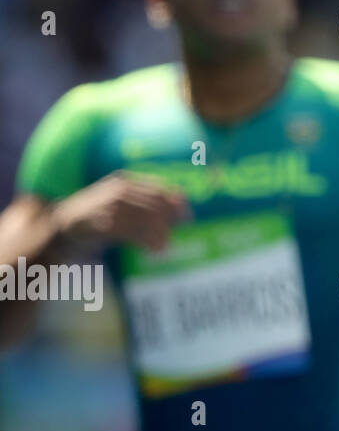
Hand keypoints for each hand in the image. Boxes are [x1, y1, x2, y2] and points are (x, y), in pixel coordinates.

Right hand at [49, 170, 190, 252]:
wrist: (58, 229)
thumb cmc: (97, 219)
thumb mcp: (122, 206)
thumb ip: (146, 205)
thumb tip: (179, 213)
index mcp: (124, 181)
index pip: (156, 187)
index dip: (175, 200)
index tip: (188, 215)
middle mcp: (116, 190)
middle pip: (152, 202)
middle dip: (170, 216)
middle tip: (183, 229)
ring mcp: (106, 205)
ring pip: (141, 217)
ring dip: (158, 232)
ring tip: (166, 245)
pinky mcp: (97, 223)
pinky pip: (127, 231)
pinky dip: (144, 240)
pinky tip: (154, 249)